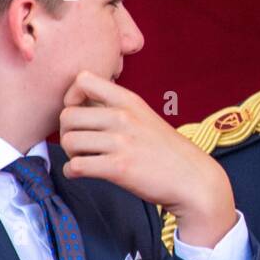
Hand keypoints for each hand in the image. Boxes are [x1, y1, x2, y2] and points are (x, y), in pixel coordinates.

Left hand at [59, 71, 236, 247]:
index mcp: (129, 101)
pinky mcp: (119, 168)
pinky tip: (83, 173)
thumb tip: (78, 106)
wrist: (193, 180)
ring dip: (70, 153)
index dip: (72, 96)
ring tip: (84, 159)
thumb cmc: (167, 152)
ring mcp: (122, 143)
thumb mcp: (145, 118)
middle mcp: (124, 117)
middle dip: (66, 131)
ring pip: (69, 141)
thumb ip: (116, 109)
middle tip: (79, 144)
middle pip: (67, 114)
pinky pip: (76, 166)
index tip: (80, 114)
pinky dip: (72, 172)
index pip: (83, 79)